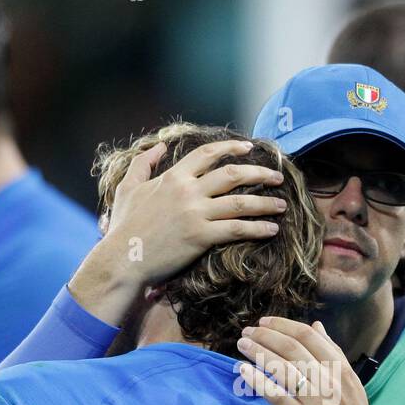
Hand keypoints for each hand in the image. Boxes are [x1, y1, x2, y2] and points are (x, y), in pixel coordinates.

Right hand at [70, 140, 287, 325]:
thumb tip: (159, 146)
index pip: (207, 154)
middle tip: (278, 176)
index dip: (231, 148)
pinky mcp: (201, 237)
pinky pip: (237, 229)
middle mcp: (187, 191)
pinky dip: (257, 228)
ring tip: (282, 205)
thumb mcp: (128, 188)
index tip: (250, 147)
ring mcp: (195, 213)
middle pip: (232, 174)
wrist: (123, 258)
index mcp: (173, 177)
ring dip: (265, 202)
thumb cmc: (124, 227)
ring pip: (239, 202)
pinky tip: (272, 229)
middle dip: (259, 172)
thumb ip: (143, 164)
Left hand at [236, 317, 404, 404]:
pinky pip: (277, 396)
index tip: (264, 323)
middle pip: (292, 348)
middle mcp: (329, 380)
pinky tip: (244, 371)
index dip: (282, 325)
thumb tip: (316, 325)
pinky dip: (258, 381)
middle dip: (265, 336)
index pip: (308, 335)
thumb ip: (333, 353)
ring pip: (283, 368)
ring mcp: (316, 401)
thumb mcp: (350, 381)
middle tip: (246, 333)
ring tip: (242, 346)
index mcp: (340, 368)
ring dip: (258, 353)